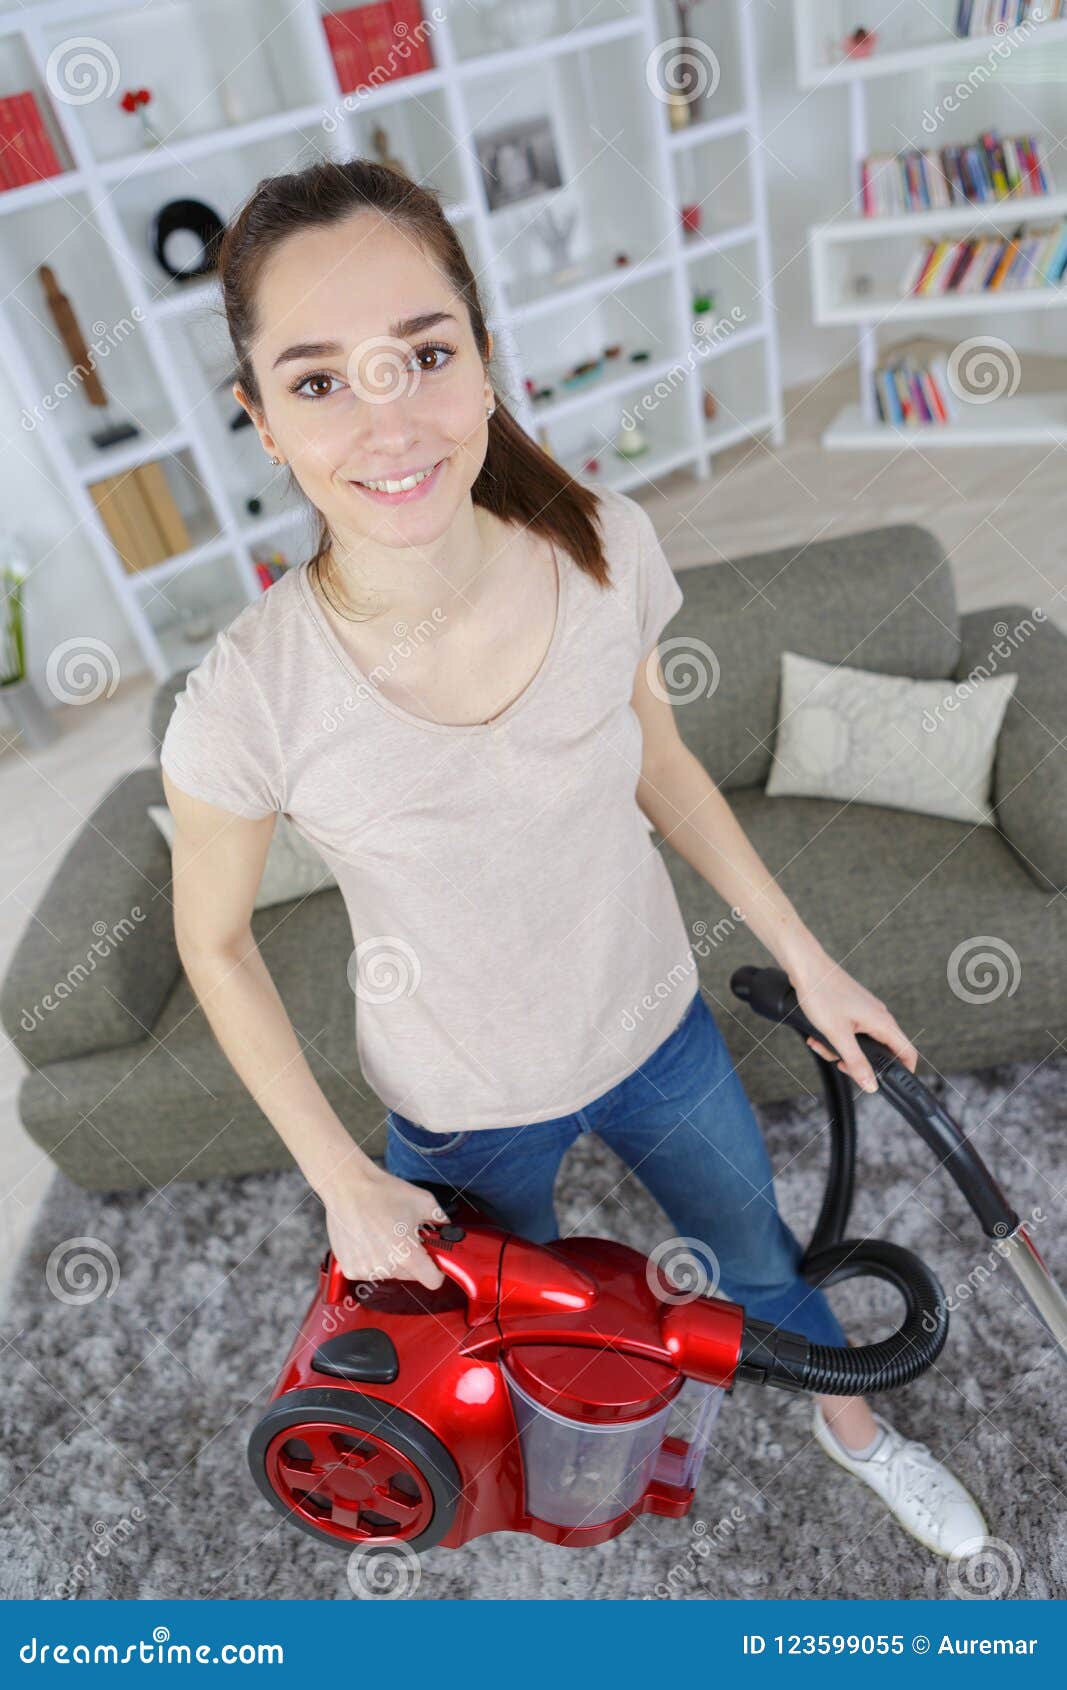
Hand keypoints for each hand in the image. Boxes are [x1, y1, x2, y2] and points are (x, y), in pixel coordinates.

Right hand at [323, 1164, 449, 1291]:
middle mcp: (385, 1267)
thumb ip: (442, 1220)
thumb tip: (449, 1230)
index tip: (434, 1260)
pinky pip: (369, 1270)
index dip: (437, 1270)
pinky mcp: (349, 1268)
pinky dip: (372, 1259)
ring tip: (383, 1234)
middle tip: (404, 1236)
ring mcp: (365, 1270)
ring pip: (389, 1273)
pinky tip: (367, 1239)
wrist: (348, 1186)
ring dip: (391, 1259)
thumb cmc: (382, 1192)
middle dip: (412, 1260)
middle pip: (411, 1275)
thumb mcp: (424, 1201)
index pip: (432, 1280)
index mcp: (406, 1254)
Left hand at [788, 949, 918, 1093]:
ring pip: (860, 1042)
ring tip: (821, 1043)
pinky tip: (818, 1034)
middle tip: (840, 1062)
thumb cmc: (822, 992)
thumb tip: (871, 1084)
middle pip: (880, 1051)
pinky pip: (849, 1031)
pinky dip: (834, 1036)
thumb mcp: (838, 1035)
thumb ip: (856, 1062)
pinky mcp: (852, 1008)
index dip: (904, 1072)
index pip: (908, 1053)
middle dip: (858, 1062)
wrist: (805, 965)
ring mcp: (866, 1011)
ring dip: (840, 1049)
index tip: (888, 1083)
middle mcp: (879, 1016)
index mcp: (883, 1022)